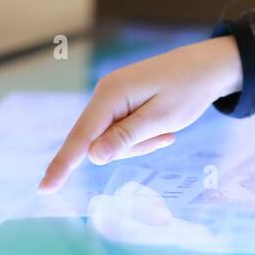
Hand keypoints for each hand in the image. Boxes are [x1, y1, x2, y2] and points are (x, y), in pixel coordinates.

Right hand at [37, 36, 242, 193]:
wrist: (210, 66)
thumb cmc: (189, 89)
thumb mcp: (161, 118)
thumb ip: (126, 138)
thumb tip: (92, 157)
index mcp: (111, 94)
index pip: (80, 136)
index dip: (62, 164)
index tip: (44, 189)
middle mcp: (106, 94)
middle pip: (100, 142)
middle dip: (131, 148)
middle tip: (166, 135)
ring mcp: (114, 98)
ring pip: (114, 140)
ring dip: (141, 142)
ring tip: (167, 127)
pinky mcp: (123, 103)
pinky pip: (124, 132)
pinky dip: (144, 136)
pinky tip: (165, 126)